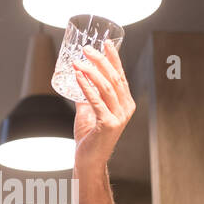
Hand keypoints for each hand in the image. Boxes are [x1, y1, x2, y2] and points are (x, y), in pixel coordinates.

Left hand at [71, 39, 135, 165]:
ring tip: (78, 61)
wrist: (89, 161)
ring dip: (91, 71)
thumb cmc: (90, 138)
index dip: (113, 58)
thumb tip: (77, 80)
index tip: (106, 43)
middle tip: (87, 48)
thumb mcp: (89, 112)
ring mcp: (119, 117)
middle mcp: (126, 109)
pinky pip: (96, 101)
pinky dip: (86, 87)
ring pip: (106, 87)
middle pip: (114, 78)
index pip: (121, 76)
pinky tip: (77, 76)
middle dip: (100, 60)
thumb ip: (86, 97)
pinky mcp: (108, 124)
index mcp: (125, 104)